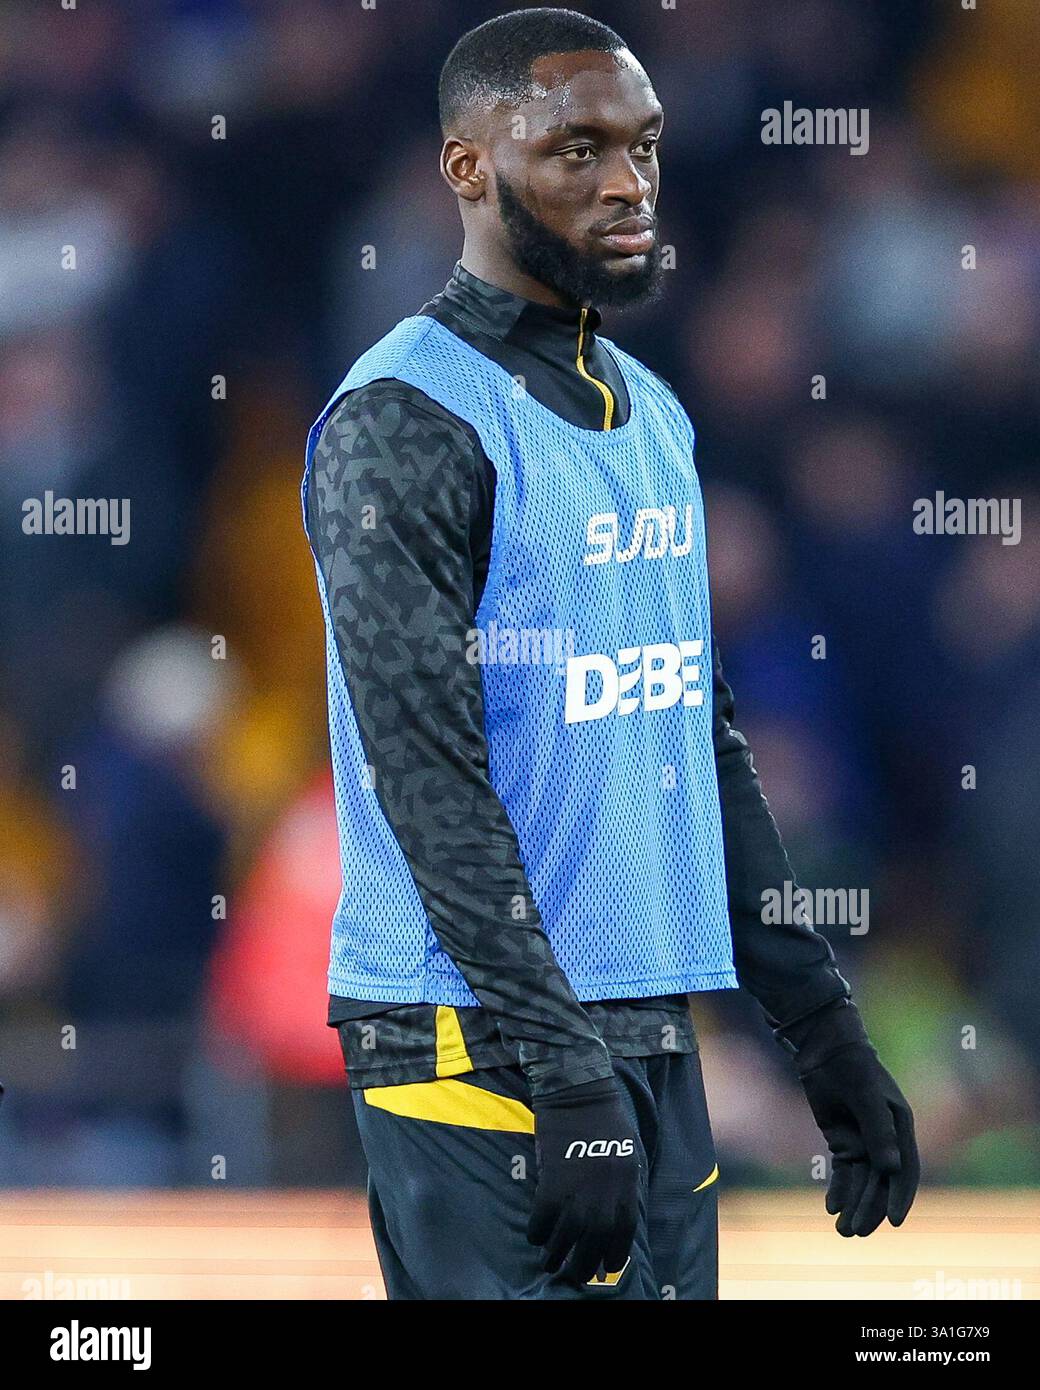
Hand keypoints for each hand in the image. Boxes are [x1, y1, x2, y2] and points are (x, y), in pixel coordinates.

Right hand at [527, 1076, 640, 1283]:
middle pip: (595, 1240)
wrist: (578, 1092)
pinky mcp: (552, 1181)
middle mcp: (605, 1193)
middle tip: (576, 1273)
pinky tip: (536, 1235)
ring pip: (568, 1236)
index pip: (623, 1232)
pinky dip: (538, 1231)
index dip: (614, 1253)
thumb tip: (610, 1212)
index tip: (607, 1267)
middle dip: (585, 1263)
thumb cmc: (604, 1117)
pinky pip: (543, 1218)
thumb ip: (620, 1183)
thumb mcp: (625, 1152)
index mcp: (626, 1184)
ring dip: (558, 1255)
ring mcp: (578, 1188)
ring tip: (551, 1264)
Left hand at [783, 1001, 919, 1236]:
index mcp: (901, 1127)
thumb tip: (892, 1169)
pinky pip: (844, 1172)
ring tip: (843, 1231)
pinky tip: (832, 1208)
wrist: (824, 1047)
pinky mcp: (843, 1140)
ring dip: (854, 1205)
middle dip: (870, 1208)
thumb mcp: (865, 1095)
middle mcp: (886, 1138)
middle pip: (881, 1182)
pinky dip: (840, 1190)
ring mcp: (864, 1140)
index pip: (905, 1169)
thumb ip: (877, 1130)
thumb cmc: (851, 1065)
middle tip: (856, 1233)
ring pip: (862, 1181)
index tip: (893, 1222)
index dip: (901, 1196)